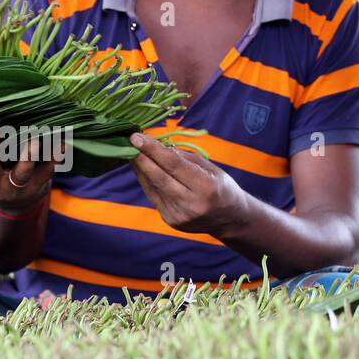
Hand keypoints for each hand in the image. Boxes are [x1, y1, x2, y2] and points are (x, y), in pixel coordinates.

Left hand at [130, 132, 248, 234]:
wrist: (230, 219)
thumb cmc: (221, 187)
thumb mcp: (210, 168)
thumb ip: (184, 158)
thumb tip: (157, 146)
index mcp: (205, 187)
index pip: (173, 165)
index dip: (153, 150)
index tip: (137, 137)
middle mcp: (191, 204)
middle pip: (159, 177)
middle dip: (141, 158)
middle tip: (129, 142)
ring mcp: (179, 215)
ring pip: (153, 187)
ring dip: (140, 169)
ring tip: (132, 152)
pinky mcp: (171, 221)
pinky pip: (154, 196)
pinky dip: (146, 181)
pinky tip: (141, 168)